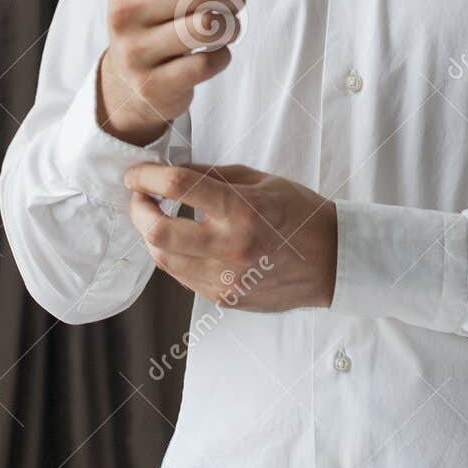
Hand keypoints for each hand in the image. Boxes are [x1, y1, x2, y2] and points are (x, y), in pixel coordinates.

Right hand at [97, 0, 255, 146]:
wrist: (127, 84)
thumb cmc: (157, 20)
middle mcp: (122, 12)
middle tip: (238, 0)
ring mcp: (134, 51)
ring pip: (207, 25)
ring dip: (231, 24)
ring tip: (228, 26)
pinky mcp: (151, 85)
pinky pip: (206, 62)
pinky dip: (223, 55)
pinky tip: (216, 53)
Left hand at [123, 161, 338, 311]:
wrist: (332, 261)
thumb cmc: (300, 214)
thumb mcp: (261, 180)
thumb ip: (213, 175)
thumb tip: (172, 169)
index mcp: (241, 210)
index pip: (179, 187)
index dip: (147, 176)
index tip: (136, 174)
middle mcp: (229, 247)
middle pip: (157, 232)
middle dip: (138, 210)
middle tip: (139, 197)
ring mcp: (225, 278)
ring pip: (163, 259)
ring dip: (151, 235)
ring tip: (157, 217)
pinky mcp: (224, 298)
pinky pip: (182, 276)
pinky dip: (174, 255)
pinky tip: (183, 242)